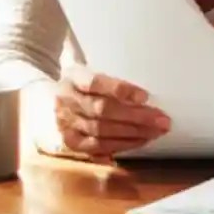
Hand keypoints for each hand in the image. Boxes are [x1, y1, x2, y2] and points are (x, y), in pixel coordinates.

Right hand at [53, 65, 169, 158]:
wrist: (51, 99)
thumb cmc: (82, 81)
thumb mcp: (90, 66)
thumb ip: (109, 66)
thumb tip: (136, 73)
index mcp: (74, 76)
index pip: (95, 82)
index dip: (120, 90)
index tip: (144, 96)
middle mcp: (67, 99)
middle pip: (103, 110)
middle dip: (136, 117)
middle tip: (162, 120)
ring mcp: (66, 122)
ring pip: (101, 131)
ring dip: (133, 133)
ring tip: (156, 132)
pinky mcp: (70, 141)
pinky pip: (97, 147)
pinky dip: (120, 146)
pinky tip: (139, 142)